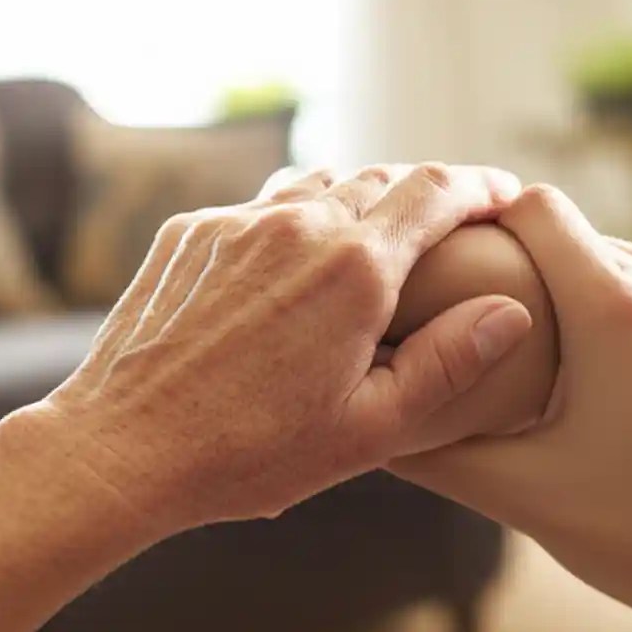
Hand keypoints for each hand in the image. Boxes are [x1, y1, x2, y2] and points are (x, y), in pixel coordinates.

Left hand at [28, 163, 531, 537]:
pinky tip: (294, 263)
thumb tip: (510, 313)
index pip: (439, 192)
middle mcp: (299, 225)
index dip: (482, 187)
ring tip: (376, 240)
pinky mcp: (191, 231)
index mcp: (356, 270)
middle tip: (450, 226)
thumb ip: (448, 363)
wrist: (122, 449)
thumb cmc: (250, 454)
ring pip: (322, 183)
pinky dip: (295, 220)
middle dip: (427, 193)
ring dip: (361, 200)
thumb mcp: (370, 429)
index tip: (506, 196)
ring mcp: (238, 222)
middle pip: (385, 177)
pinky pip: (262, 206)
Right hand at [391, 186, 631, 631]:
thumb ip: (437, 451)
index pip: (539, 208)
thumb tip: (367, 427)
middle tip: (508, 319)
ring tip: (576, 346)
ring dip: (603, 285)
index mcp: (612, 312)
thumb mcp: (524, 495)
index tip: (468, 255)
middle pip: (587, 237)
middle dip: (542, 264)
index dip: (494, 221)